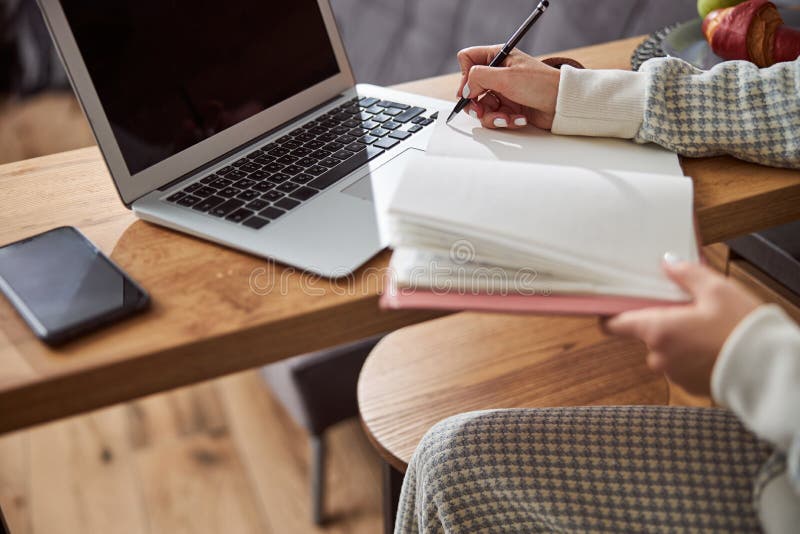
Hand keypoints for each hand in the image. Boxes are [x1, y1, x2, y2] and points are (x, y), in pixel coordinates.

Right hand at [457, 45, 560, 129]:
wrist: (563, 104)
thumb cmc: (540, 84)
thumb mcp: (506, 77)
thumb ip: (479, 78)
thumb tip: (463, 90)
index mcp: (498, 57)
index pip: (468, 60)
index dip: (465, 75)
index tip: (470, 89)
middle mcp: (498, 73)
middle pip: (470, 88)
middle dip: (475, 103)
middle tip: (480, 111)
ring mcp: (502, 91)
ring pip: (481, 106)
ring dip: (492, 116)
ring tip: (506, 117)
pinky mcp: (508, 107)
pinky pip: (494, 117)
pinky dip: (504, 120)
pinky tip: (519, 118)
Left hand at [603, 256, 762, 395]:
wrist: (767, 371)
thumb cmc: (741, 329)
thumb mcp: (716, 290)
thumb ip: (686, 274)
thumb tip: (667, 263)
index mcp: (657, 330)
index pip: (614, 325)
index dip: (610, 315)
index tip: (612, 307)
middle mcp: (658, 356)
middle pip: (647, 334)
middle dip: (663, 322)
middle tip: (687, 310)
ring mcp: (673, 374)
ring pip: (667, 350)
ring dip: (679, 340)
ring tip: (707, 329)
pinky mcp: (690, 386)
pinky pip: (683, 365)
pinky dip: (693, 355)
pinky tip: (713, 346)